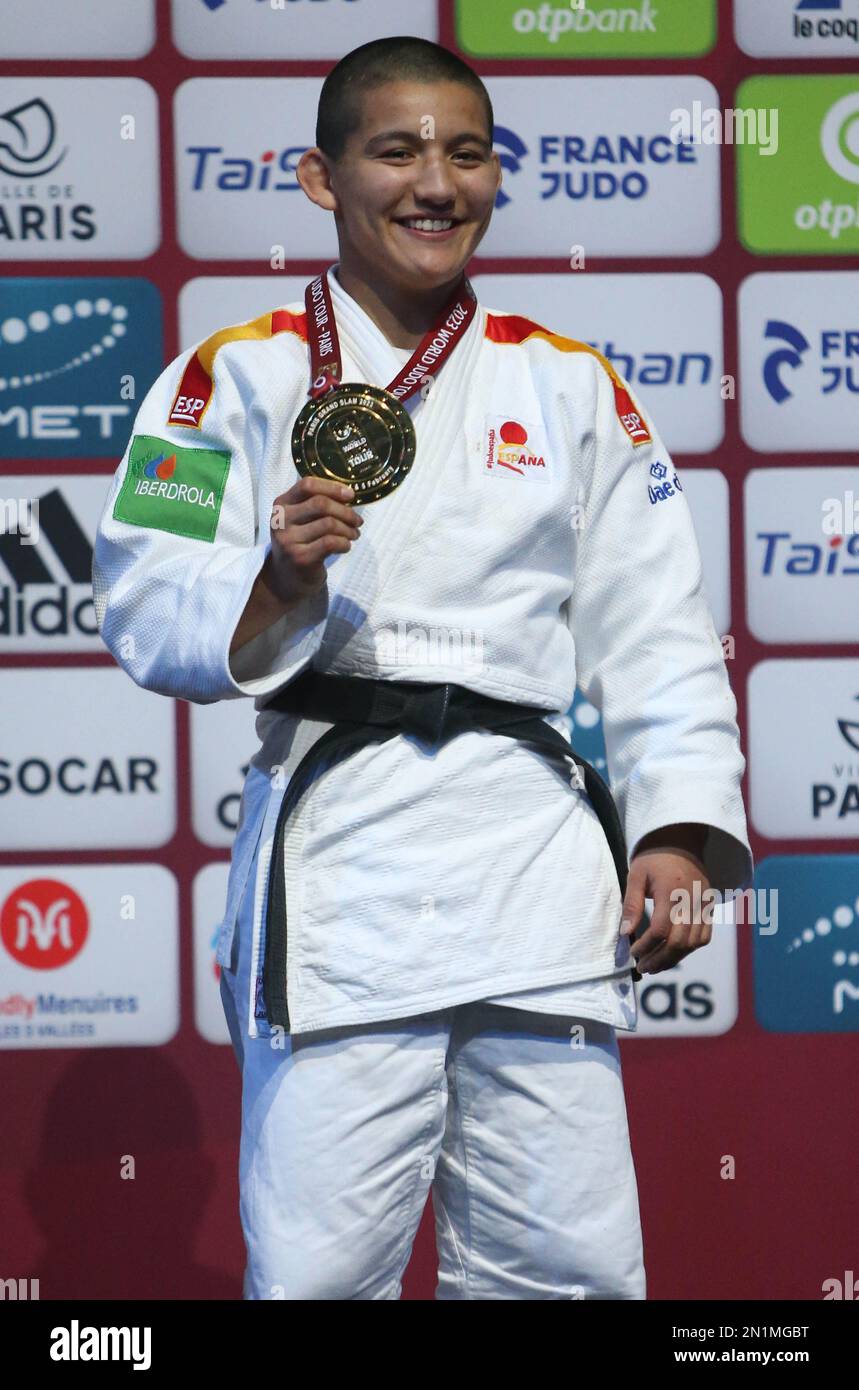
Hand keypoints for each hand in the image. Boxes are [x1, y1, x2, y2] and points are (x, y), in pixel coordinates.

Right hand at [267, 476, 362, 603]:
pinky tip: (345, 546)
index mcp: (281, 504)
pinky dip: (345, 543)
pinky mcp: (300, 558)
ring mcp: (288, 540)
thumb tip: (348, 495)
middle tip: (358, 521)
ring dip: (349, 529)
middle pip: (321, 504)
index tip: (351, 496)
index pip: (307, 485)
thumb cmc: (301, 542)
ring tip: (354, 535)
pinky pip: (331, 543)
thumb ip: (317, 504)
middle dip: (346, 512)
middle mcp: (281, 520)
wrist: (286, 578)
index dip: (332, 487)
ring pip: (329, 524)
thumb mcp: (301, 519)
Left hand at [619, 835, 711, 975]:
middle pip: (679, 942)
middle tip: (642, 967)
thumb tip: (625, 933)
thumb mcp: (635, 876)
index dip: (646, 946)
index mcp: (671, 891)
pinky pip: (704, 936)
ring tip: (655, 965)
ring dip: (674, 958)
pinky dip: (689, 949)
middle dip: (659, 959)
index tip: (633, 953)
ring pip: (693, 943)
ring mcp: (704, 904)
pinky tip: (673, 953)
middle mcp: (692, 900)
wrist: (681, 841)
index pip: (661, 930)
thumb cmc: (654, 858)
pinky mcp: (710, 907)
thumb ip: (631, 905)